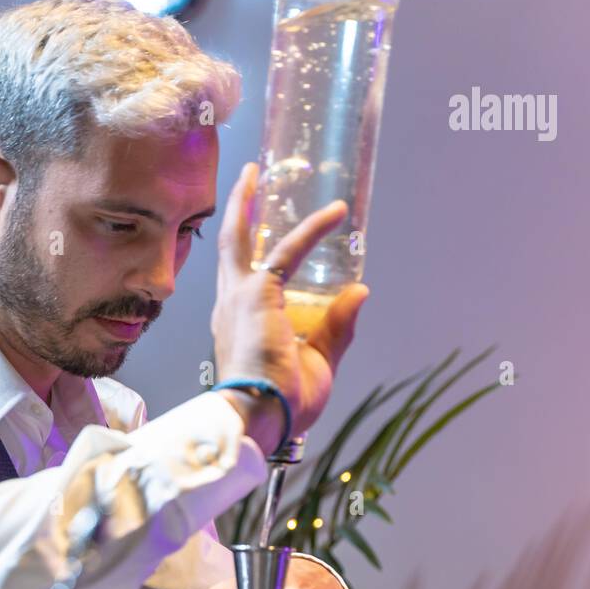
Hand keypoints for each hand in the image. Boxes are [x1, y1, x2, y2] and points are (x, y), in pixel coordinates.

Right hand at [211, 161, 369, 444]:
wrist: (259, 416)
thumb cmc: (282, 404)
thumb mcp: (318, 362)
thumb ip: (337, 327)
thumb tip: (360, 289)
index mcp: (238, 327)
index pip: (244, 282)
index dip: (255, 257)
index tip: (266, 235)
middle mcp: (230, 307)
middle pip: (229, 248)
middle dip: (237, 211)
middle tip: (246, 181)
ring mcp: (239, 298)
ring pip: (241, 238)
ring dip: (250, 202)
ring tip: (259, 172)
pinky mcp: (258, 293)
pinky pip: (289, 250)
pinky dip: (314, 229)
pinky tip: (336, 213)